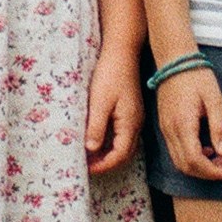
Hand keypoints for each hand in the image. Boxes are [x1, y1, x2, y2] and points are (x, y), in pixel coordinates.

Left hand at [84, 44, 143, 173]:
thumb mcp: (99, 102)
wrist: (122, 52)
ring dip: (108, 154)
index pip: (119, 156)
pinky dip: (110, 143)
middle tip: (86, 167)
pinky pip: (122, 134)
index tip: (86, 169)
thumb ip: (96, 127)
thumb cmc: (110, 74)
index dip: (103, 166)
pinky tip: (96, 139)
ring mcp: (134, 117)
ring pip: (123, 145)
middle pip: (123, 154)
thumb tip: (91, 149)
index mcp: (129, 124)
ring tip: (89, 156)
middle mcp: (135, 124)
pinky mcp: (130, 111)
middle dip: (106, 164)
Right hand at [157, 60, 221, 181]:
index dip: (211, 171)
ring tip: (219, 160)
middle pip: (185, 166)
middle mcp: (170, 130)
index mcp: (183, 123)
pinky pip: (175, 151)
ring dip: (198, 167)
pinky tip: (206, 149)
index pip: (194, 160)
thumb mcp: (214, 99)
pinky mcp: (164, 125)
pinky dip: (190, 157)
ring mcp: (165, 128)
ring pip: (178, 161)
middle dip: (206, 173)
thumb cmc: (197, 76)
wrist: (174, 59)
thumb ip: (219, 127)